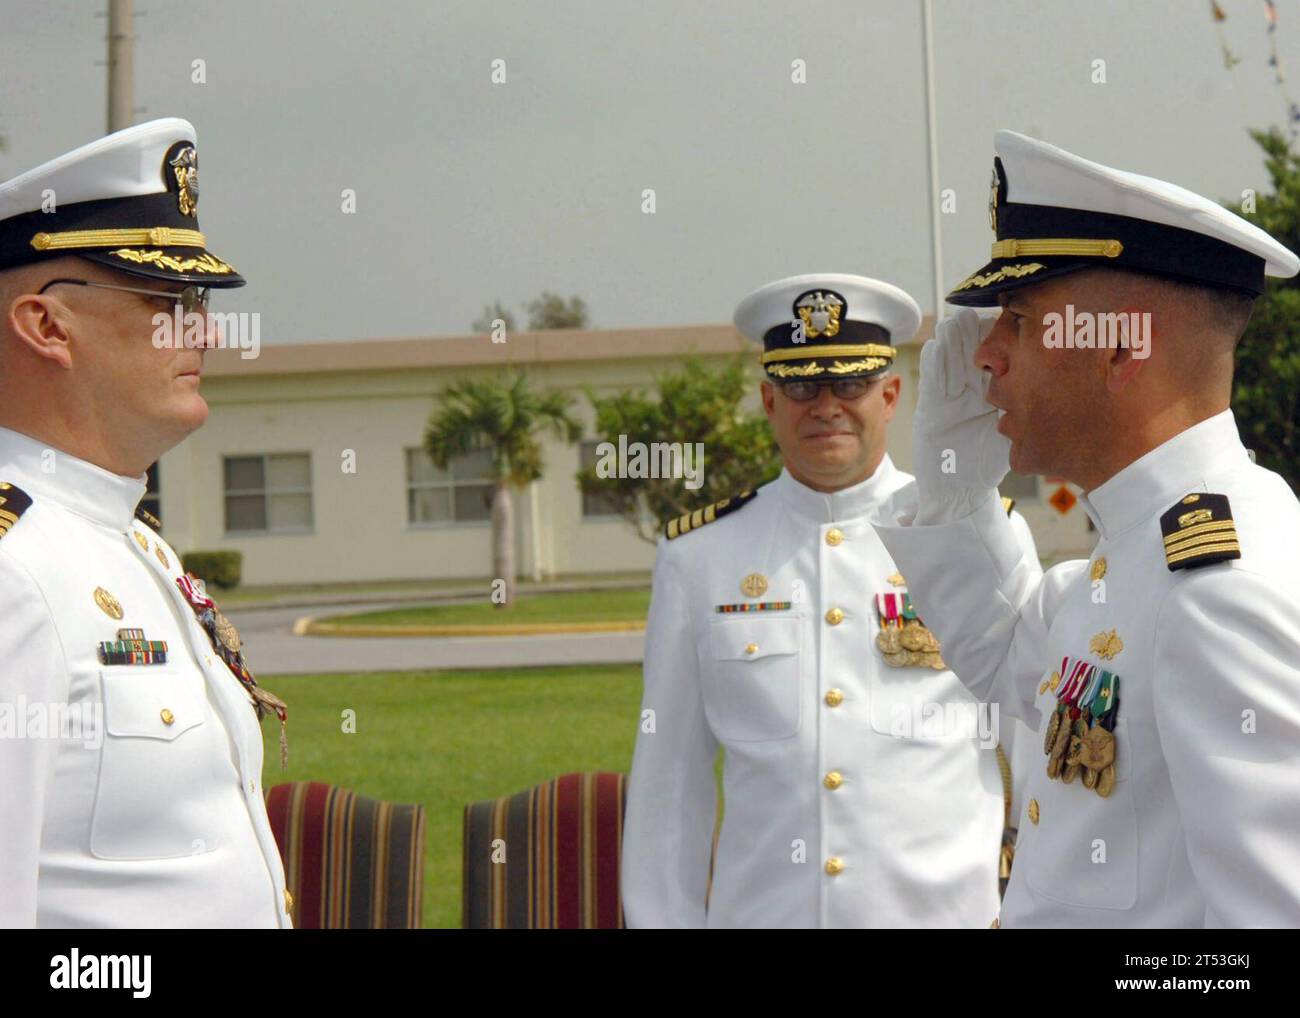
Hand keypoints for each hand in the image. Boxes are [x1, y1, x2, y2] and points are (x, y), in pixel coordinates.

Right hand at [912, 307, 1010, 523]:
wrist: (957, 490)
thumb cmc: (986, 466)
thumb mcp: (1014, 437)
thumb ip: (1027, 414)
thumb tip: (1066, 392)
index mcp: (991, 392)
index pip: (999, 356)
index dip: (1004, 337)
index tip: (1014, 319)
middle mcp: (969, 389)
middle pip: (973, 350)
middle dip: (977, 331)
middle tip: (982, 312)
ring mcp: (948, 396)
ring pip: (949, 358)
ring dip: (952, 340)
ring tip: (957, 323)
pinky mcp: (930, 407)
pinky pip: (931, 379)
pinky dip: (933, 362)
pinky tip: (936, 346)